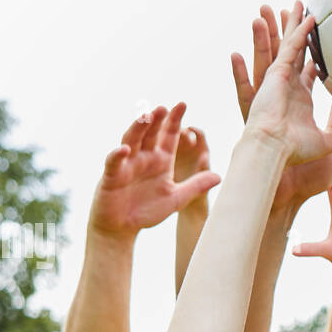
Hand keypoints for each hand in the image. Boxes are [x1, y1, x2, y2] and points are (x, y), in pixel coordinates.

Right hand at [90, 103, 221, 240]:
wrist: (123, 227)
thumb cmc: (147, 211)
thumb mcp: (176, 198)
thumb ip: (196, 186)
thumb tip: (219, 176)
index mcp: (160, 160)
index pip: (169, 136)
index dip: (175, 121)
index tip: (183, 104)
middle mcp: (144, 158)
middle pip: (150, 134)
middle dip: (156, 120)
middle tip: (164, 107)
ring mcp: (127, 165)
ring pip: (131, 141)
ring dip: (137, 129)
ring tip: (145, 117)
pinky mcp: (112, 176)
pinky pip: (114, 162)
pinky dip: (118, 155)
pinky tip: (124, 149)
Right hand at [240, 2, 331, 171]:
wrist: (272, 152)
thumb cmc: (293, 152)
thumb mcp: (327, 143)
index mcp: (299, 99)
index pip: (308, 71)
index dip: (313, 55)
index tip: (320, 41)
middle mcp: (288, 84)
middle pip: (294, 51)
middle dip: (297, 30)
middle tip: (302, 11)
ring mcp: (280, 78)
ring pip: (289, 43)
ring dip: (294, 23)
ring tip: (297, 3)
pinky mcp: (276, 75)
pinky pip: (291, 48)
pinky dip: (300, 33)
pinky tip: (309, 18)